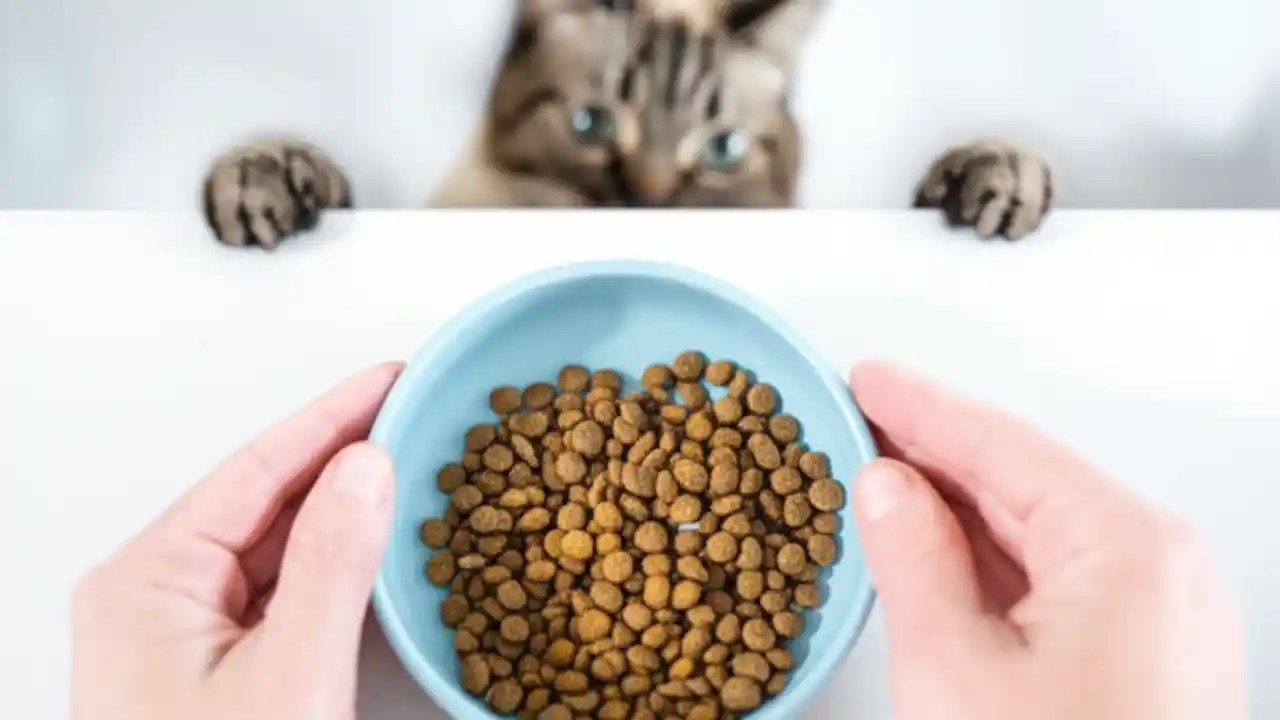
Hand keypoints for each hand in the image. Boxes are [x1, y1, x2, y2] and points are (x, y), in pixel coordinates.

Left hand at [71, 364, 401, 719]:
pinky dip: (331, 567)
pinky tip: (374, 552)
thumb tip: (364, 467)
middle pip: (265, 501)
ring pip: (276, 549)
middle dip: (344, 459)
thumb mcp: (289, 676)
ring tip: (408, 474)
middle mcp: (152, 598)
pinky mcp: (212, 669)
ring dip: (343, 514)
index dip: (333, 416)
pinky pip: (279, 593)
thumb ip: (329, 565)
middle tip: (413, 419)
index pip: (257, 468)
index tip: (391, 381)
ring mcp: (180, 636)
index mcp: (147, 581)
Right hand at [850, 362, 1245, 719]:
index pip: (1001, 446)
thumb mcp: (952, 669)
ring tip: (876, 485)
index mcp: (1126, 547)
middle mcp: (1157, 567)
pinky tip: (928, 555)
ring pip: (1036, 533)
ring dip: (953, 511)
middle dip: (931, 455)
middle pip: (1023, 481)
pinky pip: (1052, 582)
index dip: (920, 407)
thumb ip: (911, 556)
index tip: (866, 380)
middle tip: (857, 426)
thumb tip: (885, 488)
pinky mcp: (1140, 658)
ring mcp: (1155, 615)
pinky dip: (984, 564)